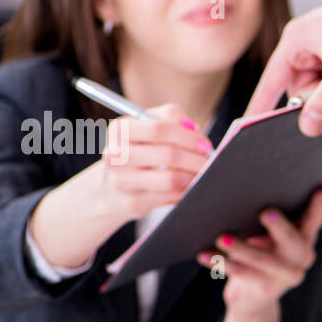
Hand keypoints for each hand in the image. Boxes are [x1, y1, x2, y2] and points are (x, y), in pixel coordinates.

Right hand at [96, 103, 212, 222]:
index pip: (158, 129)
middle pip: (168, 154)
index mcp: (119, 130)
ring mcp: (122, 181)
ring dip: (194, 176)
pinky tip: (190, 186)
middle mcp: (115, 155)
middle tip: (209, 162)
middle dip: (196, 159)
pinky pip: (170, 197)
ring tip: (202, 174)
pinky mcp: (133, 203)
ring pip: (172, 179)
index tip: (204, 144)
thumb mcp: (146, 126)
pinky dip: (186, 191)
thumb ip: (170, 117)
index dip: (187, 136)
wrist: (111, 188)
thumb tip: (192, 127)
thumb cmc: (138, 151)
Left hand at [195, 188, 321, 314]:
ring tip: (220, 238)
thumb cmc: (259, 250)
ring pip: (264, 260)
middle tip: (265, 212)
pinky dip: (222, 263)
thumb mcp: (268, 233)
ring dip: (241, 248)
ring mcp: (287, 276)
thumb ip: (265, 213)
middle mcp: (302, 257)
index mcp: (305, 236)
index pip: (314, 219)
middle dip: (280, 226)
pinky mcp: (267, 289)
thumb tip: (236, 180)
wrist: (254, 298)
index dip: (319, 206)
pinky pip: (242, 275)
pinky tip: (204, 254)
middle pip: (293, 241)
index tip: (320, 189)